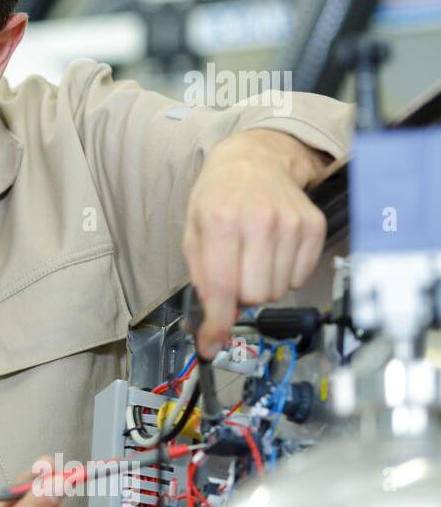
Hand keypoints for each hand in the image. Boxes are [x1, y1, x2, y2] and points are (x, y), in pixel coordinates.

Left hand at [182, 130, 328, 355]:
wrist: (253, 161)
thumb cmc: (218, 198)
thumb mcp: (193, 233)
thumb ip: (201, 279)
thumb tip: (211, 325)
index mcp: (220, 222)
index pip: (223, 289)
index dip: (217, 325)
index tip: (212, 345)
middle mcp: (258, 221)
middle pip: (254, 296)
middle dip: (239, 295)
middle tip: (234, 272)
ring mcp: (290, 223)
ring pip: (277, 291)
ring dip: (261, 284)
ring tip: (252, 256)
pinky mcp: (313, 226)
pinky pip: (299, 277)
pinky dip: (283, 274)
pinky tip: (272, 251)